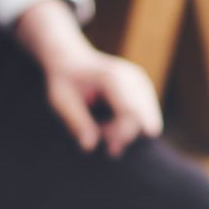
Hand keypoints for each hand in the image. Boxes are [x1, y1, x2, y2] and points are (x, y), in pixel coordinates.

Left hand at [16, 0, 161, 156]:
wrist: (71, 60)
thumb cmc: (65, 80)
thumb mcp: (62, 100)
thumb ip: (76, 122)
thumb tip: (90, 145)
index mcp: (113, 78)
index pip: (131, 113)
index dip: (122, 134)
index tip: (108, 147)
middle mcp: (133, 77)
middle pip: (143, 118)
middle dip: (126, 136)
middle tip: (109, 148)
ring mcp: (141, 82)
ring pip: (146, 120)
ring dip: (127, 132)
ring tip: (104, 132)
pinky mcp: (144, 89)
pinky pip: (144, 116)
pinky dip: (130, 126)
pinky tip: (110, 126)